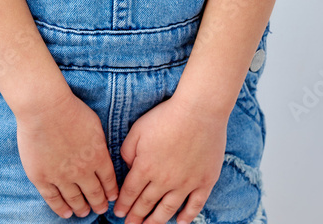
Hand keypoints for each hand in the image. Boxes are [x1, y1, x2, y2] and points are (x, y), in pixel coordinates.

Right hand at [16, 89, 118, 217]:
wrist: (44, 107)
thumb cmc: (70, 109)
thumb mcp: (95, 125)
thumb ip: (100, 145)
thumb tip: (102, 157)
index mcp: (98, 157)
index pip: (108, 182)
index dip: (111, 192)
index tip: (112, 198)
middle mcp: (82, 171)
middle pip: (94, 194)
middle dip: (99, 204)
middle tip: (101, 209)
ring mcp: (61, 177)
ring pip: (75, 200)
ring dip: (81, 208)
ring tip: (84, 212)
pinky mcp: (42, 178)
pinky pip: (53, 199)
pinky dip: (61, 208)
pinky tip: (65, 213)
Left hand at [112, 95, 226, 223]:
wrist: (199, 111)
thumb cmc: (167, 116)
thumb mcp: (138, 129)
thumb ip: (128, 150)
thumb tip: (128, 167)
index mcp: (145, 167)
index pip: (130, 192)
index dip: (123, 204)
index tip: (118, 213)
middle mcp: (164, 180)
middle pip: (146, 204)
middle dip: (136, 216)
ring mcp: (186, 183)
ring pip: (168, 209)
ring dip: (156, 221)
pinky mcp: (204, 182)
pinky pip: (194, 205)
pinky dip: (187, 216)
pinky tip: (180, 222)